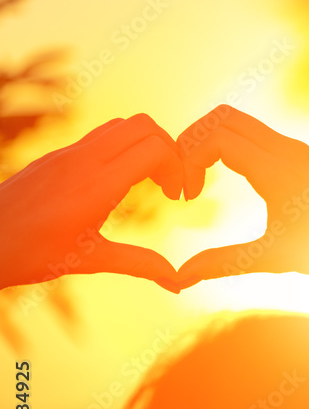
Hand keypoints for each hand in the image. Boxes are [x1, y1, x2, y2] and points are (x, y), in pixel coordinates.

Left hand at [0, 114, 184, 289]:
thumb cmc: (30, 254)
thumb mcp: (91, 261)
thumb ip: (140, 264)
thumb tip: (178, 283)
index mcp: (97, 185)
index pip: (154, 149)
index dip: (178, 167)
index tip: (177, 197)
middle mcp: (83, 160)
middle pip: (144, 125)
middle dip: (168, 149)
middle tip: (169, 184)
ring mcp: (66, 153)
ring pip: (122, 125)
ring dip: (145, 145)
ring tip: (148, 182)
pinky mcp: (56, 156)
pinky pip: (100, 137)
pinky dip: (122, 150)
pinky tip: (117, 184)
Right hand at [176, 105, 308, 285]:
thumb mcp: (277, 258)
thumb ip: (226, 263)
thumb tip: (181, 278)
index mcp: (277, 168)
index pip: (215, 137)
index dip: (187, 159)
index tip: (186, 196)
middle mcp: (286, 150)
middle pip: (221, 117)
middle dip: (191, 142)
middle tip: (183, 184)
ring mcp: (296, 150)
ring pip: (239, 122)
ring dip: (210, 143)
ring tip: (198, 185)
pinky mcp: (302, 157)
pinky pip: (256, 135)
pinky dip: (229, 147)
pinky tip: (227, 182)